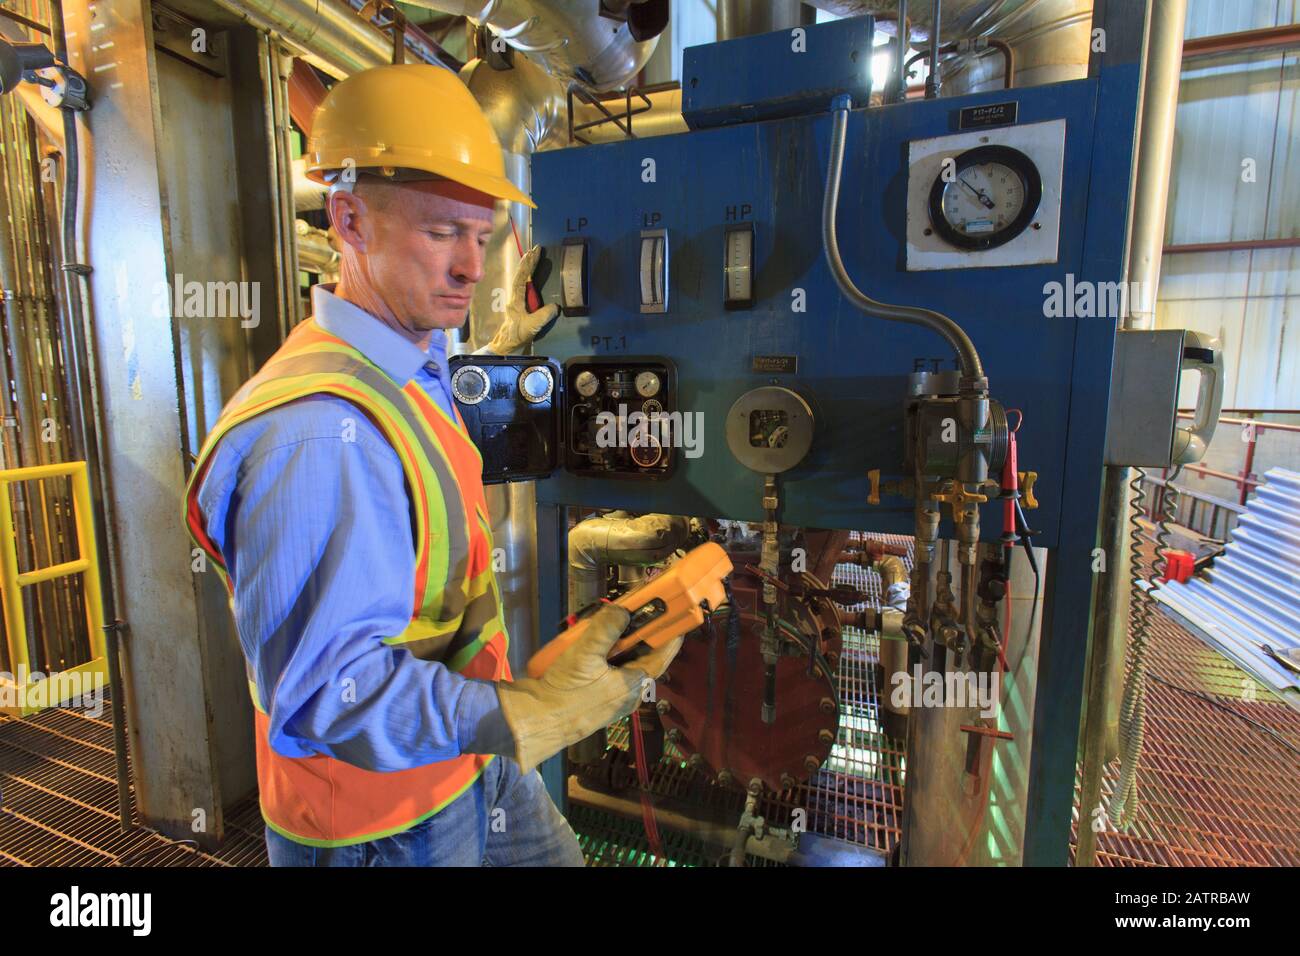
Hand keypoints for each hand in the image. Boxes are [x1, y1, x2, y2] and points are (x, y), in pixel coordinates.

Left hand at [482, 245, 558, 355]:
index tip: (534, 252)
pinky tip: (532, 274)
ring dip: (528, 267)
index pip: (521, 277)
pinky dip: (528, 277)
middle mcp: (514, 296)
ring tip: (534, 256)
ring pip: (521, 279)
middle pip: (521, 274)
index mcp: (516, 299)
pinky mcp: (520, 305)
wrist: (507, 344)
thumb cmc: (517, 334)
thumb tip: (556, 306)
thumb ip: (545, 315)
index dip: (528, 264)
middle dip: (528, 261)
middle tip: (536, 249)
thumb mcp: (533, 325)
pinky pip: (524, 286)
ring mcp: (516, 300)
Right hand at [495, 604, 683, 772]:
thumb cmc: (565, 692)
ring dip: (613, 642)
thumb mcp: (585, 654)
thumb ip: (606, 628)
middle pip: (640, 655)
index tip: (674, 614)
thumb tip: (622, 610)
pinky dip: (600, 654)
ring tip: (600, 625)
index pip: (662, 655)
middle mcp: (627, 692)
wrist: (534, 722)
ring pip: (620, 662)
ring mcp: (610, 696)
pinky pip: (605, 670)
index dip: (669, 633)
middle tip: (627, 612)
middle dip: (634, 633)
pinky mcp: (593, 697)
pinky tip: (584, 644)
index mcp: (635, 684)